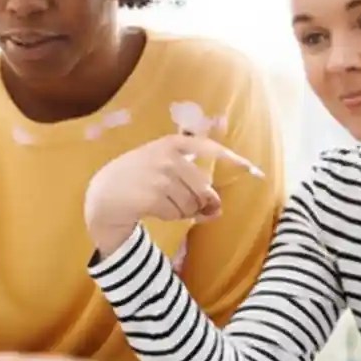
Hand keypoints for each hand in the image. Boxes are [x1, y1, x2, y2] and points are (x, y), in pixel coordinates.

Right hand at [84, 134, 264, 256]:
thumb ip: (192, 182)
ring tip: (160, 201)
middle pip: (203, 188)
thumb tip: (218, 210)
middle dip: (197, 202)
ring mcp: (160, 176)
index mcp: (172, 144)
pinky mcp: (154, 196)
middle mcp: (168, 157)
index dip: (234, 160)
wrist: (105, 193)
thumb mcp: (162, 167)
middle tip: (177, 201)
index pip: (209, 149)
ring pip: (191, 204)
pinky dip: (170, 216)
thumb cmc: (139, 179)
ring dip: (181, 210)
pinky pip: (178, 214)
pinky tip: (152, 208)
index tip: (255, 170)